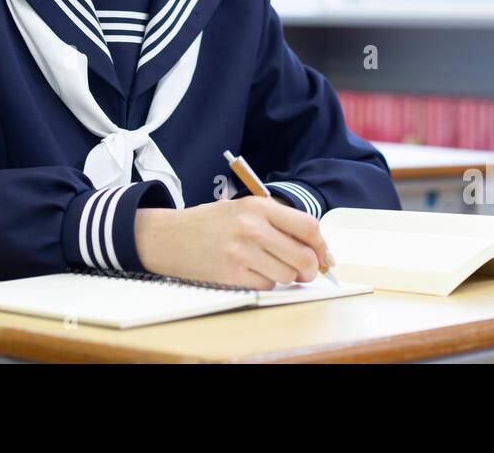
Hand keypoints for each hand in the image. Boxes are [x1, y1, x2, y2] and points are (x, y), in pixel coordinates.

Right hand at [134, 195, 330, 288]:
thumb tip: (316, 249)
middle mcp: (251, 228)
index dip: (321, 245)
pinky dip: (265, 283)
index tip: (323, 255)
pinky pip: (266, 286)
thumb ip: (278, 222)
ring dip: (286, 277)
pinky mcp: (231, 276)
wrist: (169, 237)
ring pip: (287, 276)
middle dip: (310, 269)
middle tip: (306, 271)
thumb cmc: (211, 223)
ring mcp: (241, 254)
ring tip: (271, 268)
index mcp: (258, 207)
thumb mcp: (244, 208)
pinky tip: (251, 272)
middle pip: (303, 257)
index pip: (308, 227)